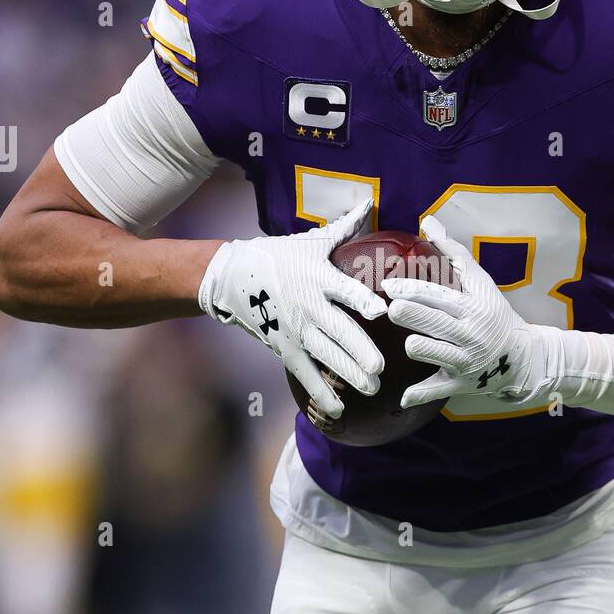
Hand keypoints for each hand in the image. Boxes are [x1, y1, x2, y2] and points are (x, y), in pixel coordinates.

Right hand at [198, 199, 385, 417]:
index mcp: (319, 277)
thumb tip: (369, 203)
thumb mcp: (311, 241)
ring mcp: (295, 329)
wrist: (233, 277)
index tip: (380, 312)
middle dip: (360, 351)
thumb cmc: (280, 256)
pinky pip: (304, 373)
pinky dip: (319, 392)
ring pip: (325, 356)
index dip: (362, 300)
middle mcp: (309, 306)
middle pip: (338, 331)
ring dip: (347, 374)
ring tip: (371, 389)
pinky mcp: (284, 347)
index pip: (344, 289)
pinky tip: (338, 410)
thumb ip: (344, 227)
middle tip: (380, 369)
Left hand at [381, 214, 551, 408]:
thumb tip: (427, 221)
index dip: (413, 289)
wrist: (522, 355)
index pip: (438, 295)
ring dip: (418, 347)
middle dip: (411, 314)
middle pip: (433, 321)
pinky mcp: (460, 383)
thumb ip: (451, 251)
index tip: (389, 285)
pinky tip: (402, 396)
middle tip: (391, 308)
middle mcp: (468, 332)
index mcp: (470, 306)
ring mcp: (464, 360)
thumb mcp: (479, 281)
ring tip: (408, 341)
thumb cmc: (493, 311)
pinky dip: (420, 394)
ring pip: (434, 353)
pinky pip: (436, 389)